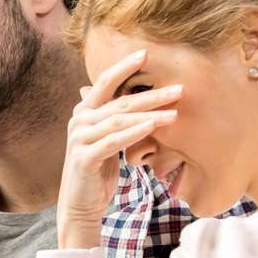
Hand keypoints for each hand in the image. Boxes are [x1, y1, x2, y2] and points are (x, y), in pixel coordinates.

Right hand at [57, 49, 180, 248]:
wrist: (81, 204)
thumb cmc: (99, 171)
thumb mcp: (110, 139)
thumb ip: (117, 117)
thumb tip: (137, 95)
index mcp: (85, 111)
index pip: (105, 82)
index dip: (124, 67)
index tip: (146, 53)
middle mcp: (79, 120)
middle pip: (119, 101)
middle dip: (151, 94)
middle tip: (179, 89)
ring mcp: (79, 138)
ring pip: (118, 120)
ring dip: (148, 114)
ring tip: (174, 112)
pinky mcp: (84, 158)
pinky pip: (113, 141)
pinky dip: (134, 132)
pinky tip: (152, 126)